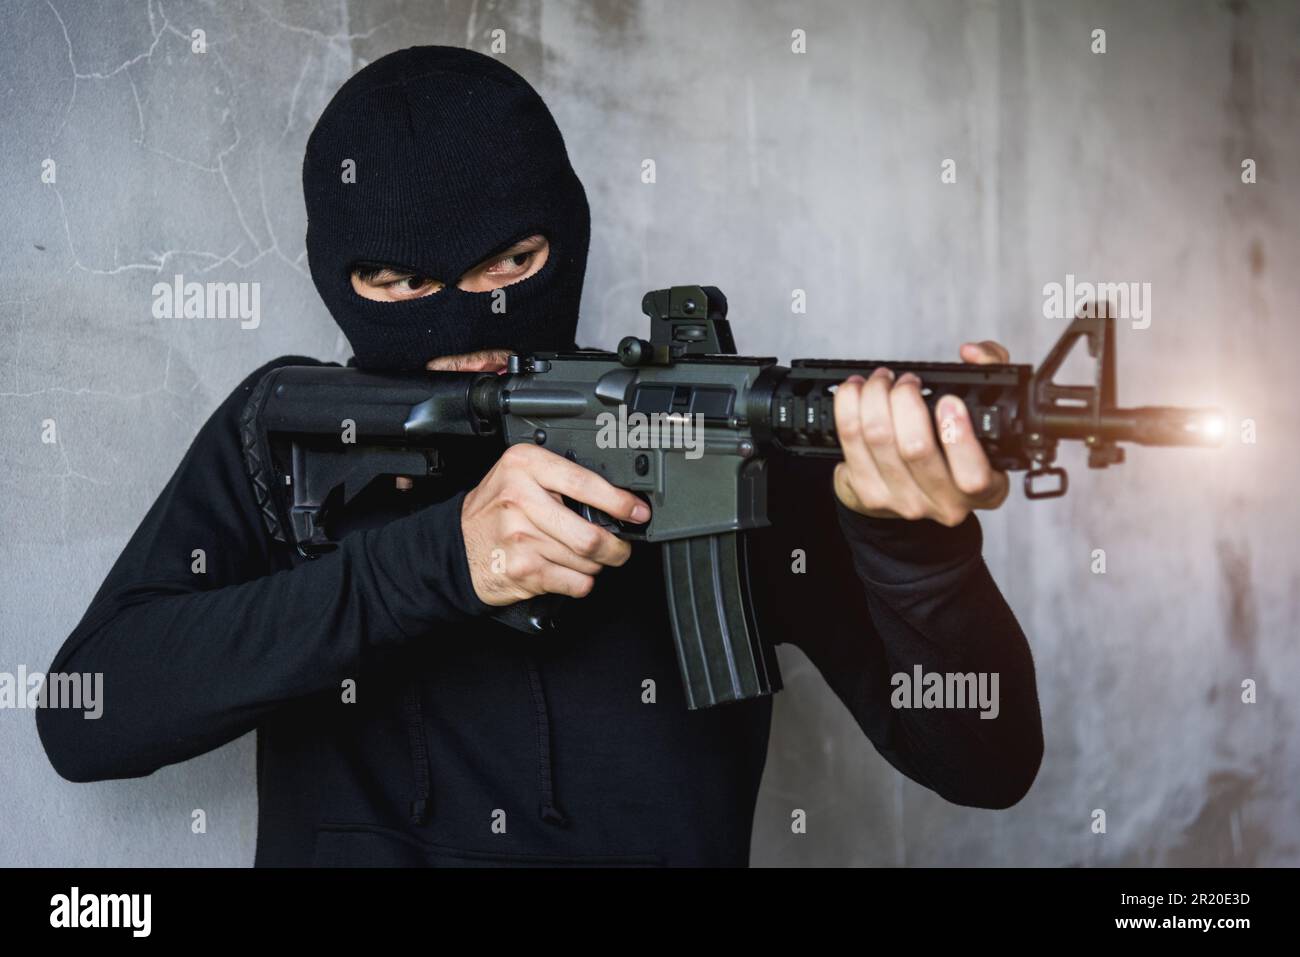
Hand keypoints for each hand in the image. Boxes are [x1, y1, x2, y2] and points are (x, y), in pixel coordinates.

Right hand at [460, 444, 650, 605]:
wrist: (455, 548)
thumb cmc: (496, 511)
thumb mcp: (520, 476)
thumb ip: (560, 477)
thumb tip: (616, 498)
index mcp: (524, 465)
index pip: (584, 483)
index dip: (619, 502)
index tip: (638, 512)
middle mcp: (520, 498)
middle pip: (590, 534)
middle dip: (616, 547)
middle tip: (620, 547)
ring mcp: (521, 537)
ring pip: (586, 561)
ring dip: (595, 565)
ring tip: (582, 557)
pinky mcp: (523, 570)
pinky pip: (575, 582)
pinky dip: (581, 582)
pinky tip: (567, 571)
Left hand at [832, 340, 1011, 525]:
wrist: (916, 490)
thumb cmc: (954, 445)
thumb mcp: (986, 413)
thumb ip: (993, 371)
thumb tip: (973, 352)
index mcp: (986, 489)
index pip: (974, 476)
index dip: (958, 436)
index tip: (948, 401)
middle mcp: (945, 503)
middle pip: (914, 448)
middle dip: (905, 399)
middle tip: (906, 381)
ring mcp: (903, 502)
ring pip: (878, 439)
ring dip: (873, 396)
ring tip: (880, 381)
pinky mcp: (867, 493)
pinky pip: (850, 441)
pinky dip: (848, 407)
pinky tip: (855, 393)